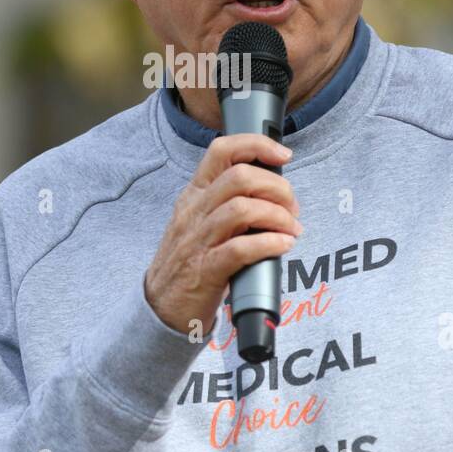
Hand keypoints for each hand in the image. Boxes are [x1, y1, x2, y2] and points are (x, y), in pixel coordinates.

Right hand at [144, 133, 301, 337]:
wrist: (160, 306)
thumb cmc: (189, 260)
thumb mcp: (200, 220)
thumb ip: (228, 202)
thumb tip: (274, 191)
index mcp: (194, 194)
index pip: (221, 150)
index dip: (256, 145)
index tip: (283, 155)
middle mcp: (194, 211)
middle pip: (239, 177)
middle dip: (277, 187)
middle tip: (292, 207)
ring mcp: (197, 240)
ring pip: (242, 209)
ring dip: (277, 216)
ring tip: (291, 229)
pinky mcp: (205, 270)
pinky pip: (241, 248)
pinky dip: (269, 244)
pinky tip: (282, 246)